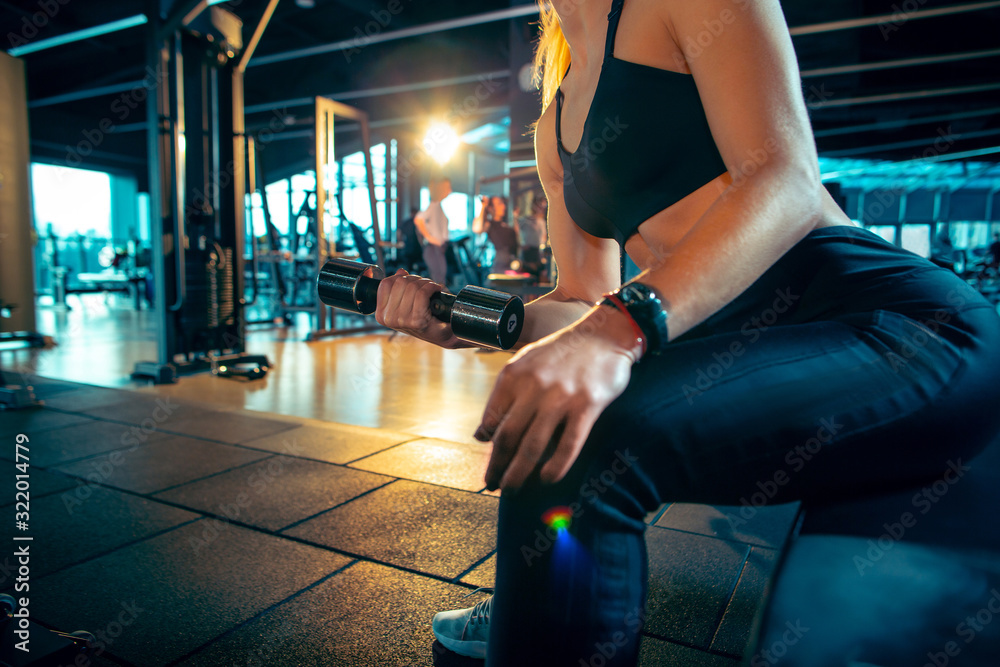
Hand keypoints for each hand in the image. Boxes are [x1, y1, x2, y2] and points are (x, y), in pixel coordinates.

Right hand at [374, 269, 461, 347]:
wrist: (442, 335)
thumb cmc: (424, 319)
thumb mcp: (406, 304)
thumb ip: (399, 287)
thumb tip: (400, 271)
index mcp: (381, 314)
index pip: (386, 284)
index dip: (401, 277)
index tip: (412, 282)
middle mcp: (388, 319)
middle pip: (400, 282)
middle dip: (415, 279)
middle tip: (425, 285)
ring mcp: (402, 320)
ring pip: (412, 287)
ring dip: (425, 283)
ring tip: (431, 288)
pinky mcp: (417, 320)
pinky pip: (422, 293)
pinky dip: (431, 287)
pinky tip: (436, 290)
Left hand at [478, 309, 637, 490]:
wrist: (604, 335)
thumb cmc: (563, 352)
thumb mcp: (526, 363)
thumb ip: (504, 396)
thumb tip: (482, 434)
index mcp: (514, 375)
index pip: (492, 419)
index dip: (488, 446)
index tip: (490, 463)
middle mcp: (534, 386)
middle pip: (508, 437)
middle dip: (497, 467)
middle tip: (494, 485)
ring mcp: (561, 397)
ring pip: (533, 446)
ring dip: (519, 474)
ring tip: (513, 490)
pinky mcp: (587, 406)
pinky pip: (568, 444)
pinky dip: (555, 467)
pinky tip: (547, 479)